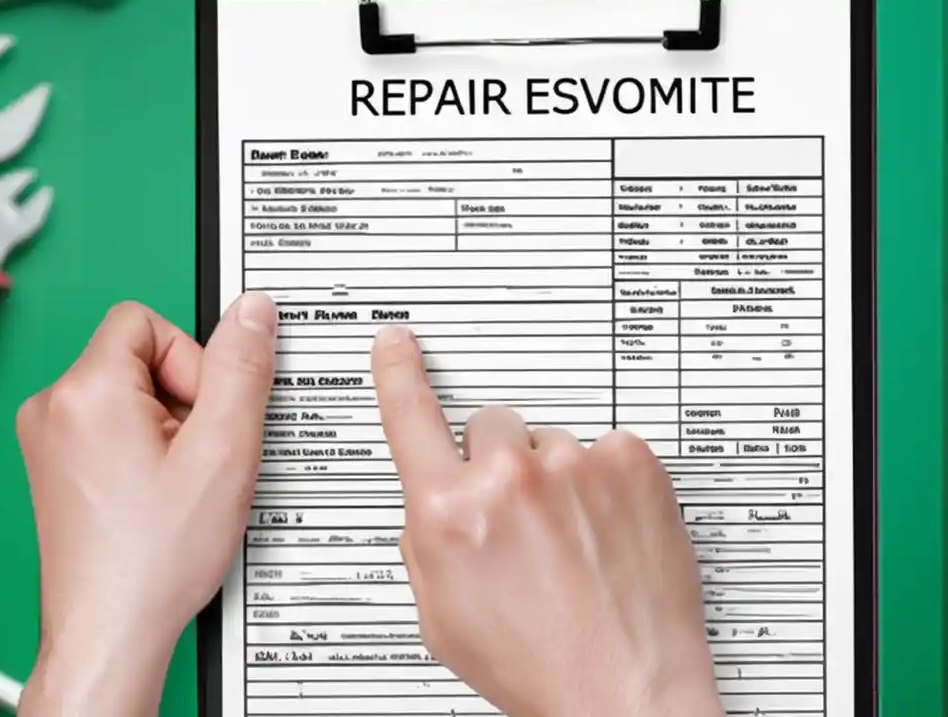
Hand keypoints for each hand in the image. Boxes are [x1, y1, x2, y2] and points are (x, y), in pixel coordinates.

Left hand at [16, 295, 276, 715]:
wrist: (109, 630)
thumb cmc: (153, 558)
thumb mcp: (222, 452)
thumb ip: (241, 369)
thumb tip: (251, 312)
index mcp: (86, 391)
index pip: (146, 319)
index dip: (190, 360)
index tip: (203, 415)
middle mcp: (52, 407)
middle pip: (136, 357)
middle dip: (180, 397)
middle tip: (195, 457)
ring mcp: (46, 439)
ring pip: (126, 395)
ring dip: (163, 427)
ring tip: (176, 483)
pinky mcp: (52, 466)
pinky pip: (107, 427)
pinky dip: (139, 450)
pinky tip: (156, 496)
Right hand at [370, 326, 723, 716]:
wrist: (624, 690)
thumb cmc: (538, 664)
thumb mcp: (440, 616)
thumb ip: (425, 542)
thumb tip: (432, 506)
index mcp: (448, 511)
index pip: (407, 414)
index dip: (396, 372)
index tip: (396, 345)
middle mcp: (508, 478)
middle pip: (488, 425)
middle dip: (495, 461)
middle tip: (520, 517)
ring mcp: (574, 466)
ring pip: (549, 440)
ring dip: (554, 477)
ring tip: (571, 538)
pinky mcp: (631, 464)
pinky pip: (607, 447)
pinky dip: (606, 481)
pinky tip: (605, 529)